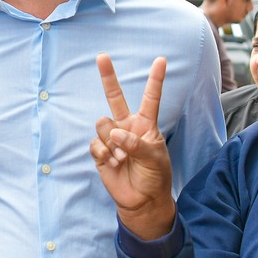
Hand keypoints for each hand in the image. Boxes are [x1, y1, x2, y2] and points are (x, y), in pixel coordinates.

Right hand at [89, 54, 175, 239]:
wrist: (142, 201)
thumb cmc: (155, 177)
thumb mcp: (154, 158)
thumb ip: (136, 143)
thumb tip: (115, 134)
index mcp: (146, 125)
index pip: (151, 98)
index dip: (155, 79)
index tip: (161, 59)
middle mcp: (127, 127)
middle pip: (114, 98)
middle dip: (107, 77)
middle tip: (101, 56)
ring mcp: (112, 139)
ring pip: (103, 124)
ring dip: (112, 142)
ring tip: (123, 158)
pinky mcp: (100, 152)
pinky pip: (96, 144)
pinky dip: (105, 154)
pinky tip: (114, 164)